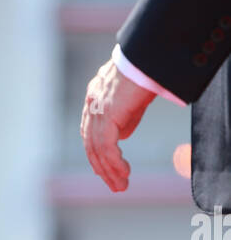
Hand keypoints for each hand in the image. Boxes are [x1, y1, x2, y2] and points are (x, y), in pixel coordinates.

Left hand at [80, 58, 154, 192]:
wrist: (149, 54)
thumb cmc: (147, 69)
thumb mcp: (134, 97)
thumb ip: (125, 116)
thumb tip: (121, 136)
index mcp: (95, 97)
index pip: (90, 132)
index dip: (98, 154)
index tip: (107, 170)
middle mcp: (92, 103)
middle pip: (91, 144)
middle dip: (103, 168)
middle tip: (116, 185)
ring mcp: (97, 108)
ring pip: (98, 149)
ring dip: (110, 170)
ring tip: (121, 185)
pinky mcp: (107, 114)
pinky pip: (106, 146)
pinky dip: (114, 163)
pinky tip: (123, 173)